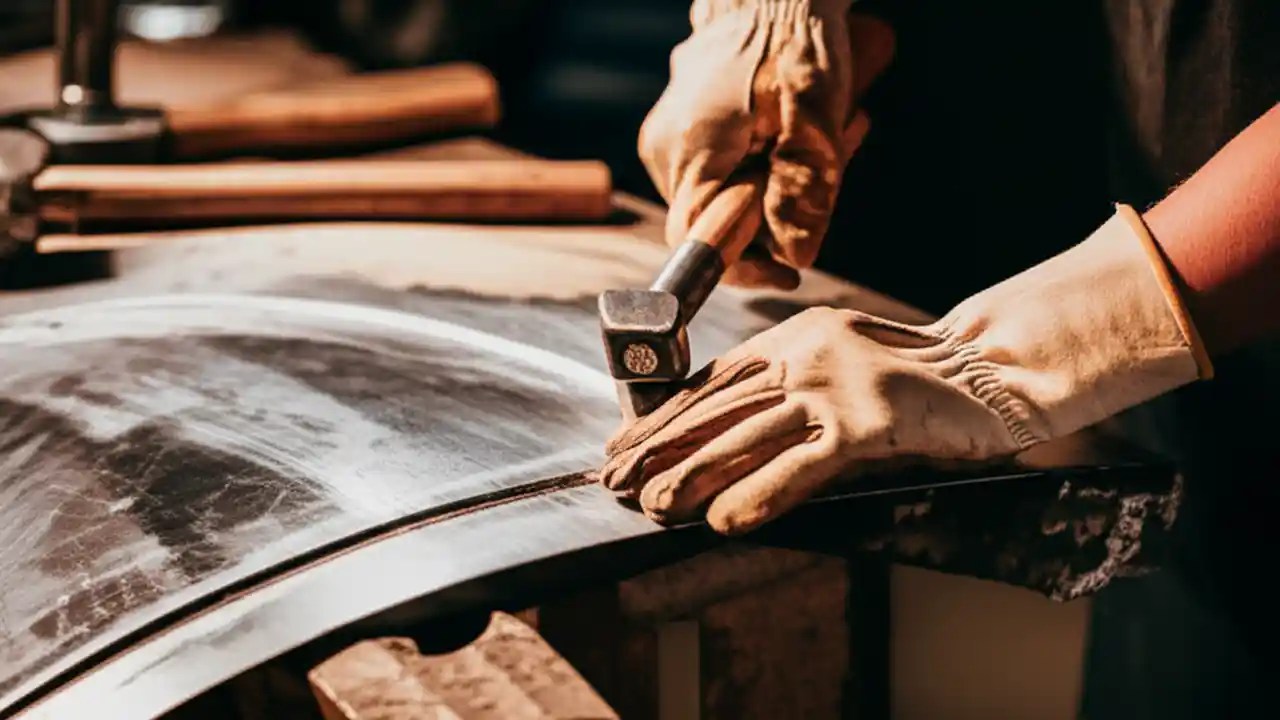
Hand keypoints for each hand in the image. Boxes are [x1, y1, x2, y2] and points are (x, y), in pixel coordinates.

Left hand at [600, 206, 1211, 533]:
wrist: (993, 372)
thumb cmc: (913, 381)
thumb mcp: (836, 370)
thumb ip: (783, 391)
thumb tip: (717, 438)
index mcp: (793, 337)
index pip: (711, 381)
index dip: (662, 418)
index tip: (623, 448)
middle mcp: (805, 351)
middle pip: (716, 406)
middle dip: (659, 449)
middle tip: (616, 482)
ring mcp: (837, 382)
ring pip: (747, 434)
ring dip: (694, 474)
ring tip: (655, 506)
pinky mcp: (869, 421)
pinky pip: (802, 465)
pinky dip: (759, 494)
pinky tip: (725, 519)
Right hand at [639, 1, 894, 289]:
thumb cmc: (792, 32)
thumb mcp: (815, 108)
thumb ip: (803, 185)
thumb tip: (796, 254)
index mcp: (689, 150)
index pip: (698, 242)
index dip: (745, 269)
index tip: (789, 270)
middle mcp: (665, 150)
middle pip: (717, 221)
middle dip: (777, 212)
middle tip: (832, 171)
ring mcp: (670, 139)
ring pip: (725, 195)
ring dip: (778, 184)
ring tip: (827, 134)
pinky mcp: (683, 128)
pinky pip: (724, 168)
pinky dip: (765, 162)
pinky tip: (795, 131)